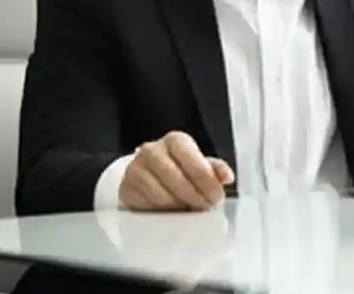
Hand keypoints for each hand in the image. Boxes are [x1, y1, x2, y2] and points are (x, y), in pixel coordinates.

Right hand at [120, 131, 234, 210]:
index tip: (216, 196)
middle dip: (193, 194)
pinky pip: (145, 204)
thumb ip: (216, 170)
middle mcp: (152, 150)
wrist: (149, 176)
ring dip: (178, 205)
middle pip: (174, 176)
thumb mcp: (200, 165)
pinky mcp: (126, 188)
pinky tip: (171, 211)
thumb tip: (228, 177)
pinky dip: (161, 211)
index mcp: (175, 141)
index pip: (190, 156)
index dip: (204, 178)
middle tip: (205, 207)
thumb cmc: (180, 170)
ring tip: (189, 209)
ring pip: (159, 192)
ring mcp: (135, 168)